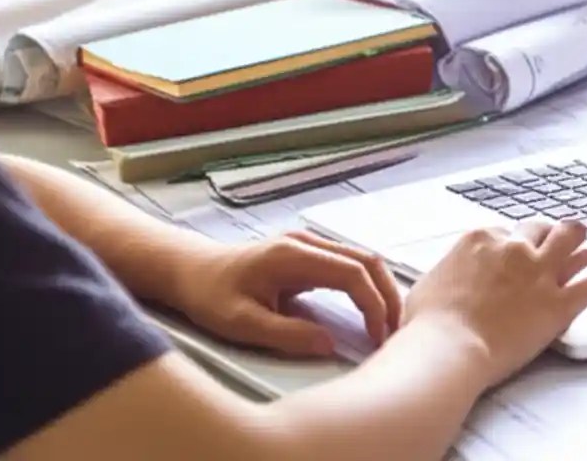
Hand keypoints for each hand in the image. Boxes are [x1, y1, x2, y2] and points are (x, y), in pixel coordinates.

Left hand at [173, 231, 401, 357]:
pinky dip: (367, 286)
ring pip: (362, 259)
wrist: (190, 269)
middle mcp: (306, 242)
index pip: (351, 273)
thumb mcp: (241, 323)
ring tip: (389, 324)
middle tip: (396, 332)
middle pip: (367, 260)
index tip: (377, 336)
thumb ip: (285, 334)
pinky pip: (350, 264)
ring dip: (381, 290)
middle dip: (388, 296)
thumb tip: (328, 345)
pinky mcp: (308, 253)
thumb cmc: (210, 294)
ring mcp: (309, 243)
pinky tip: (371, 309)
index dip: (372, 304)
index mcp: (293, 255)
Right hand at [402, 219, 586, 387]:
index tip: (514, 260)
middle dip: (551, 237)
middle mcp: (514, 248)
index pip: (506, 232)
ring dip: (586, 245)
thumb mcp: (428, 284)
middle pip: (542, 228)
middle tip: (558, 248)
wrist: (446, 349)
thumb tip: (449, 279)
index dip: (513, 246)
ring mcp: (540, 272)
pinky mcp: (560, 301)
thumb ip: (449, 273)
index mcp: (481, 239)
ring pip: (575, 240)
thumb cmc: (430, 325)